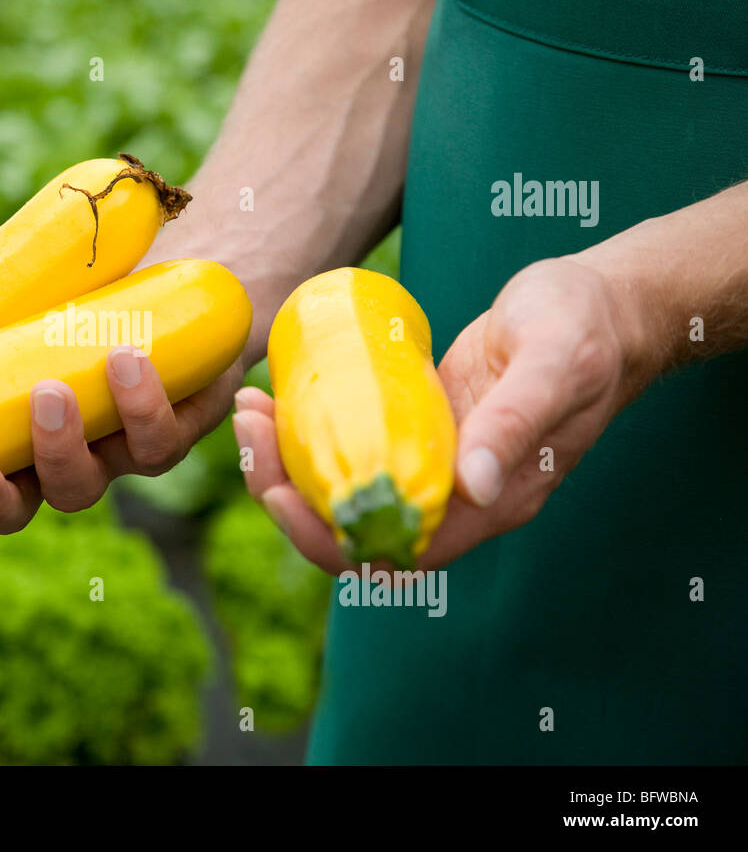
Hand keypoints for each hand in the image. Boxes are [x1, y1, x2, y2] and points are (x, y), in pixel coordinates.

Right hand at [0, 227, 244, 532]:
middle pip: (60, 494)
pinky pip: (164, 434)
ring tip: (76, 372)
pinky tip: (127, 354)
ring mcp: (131, 445)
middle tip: (39, 402)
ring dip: (83, 434)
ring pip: (115, 469)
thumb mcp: (12, 274)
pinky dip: (145, 399)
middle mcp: (80, 456)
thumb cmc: (69, 289)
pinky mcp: (183, 423)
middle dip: (43, 466)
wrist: (164, 272)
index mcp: (24, 442)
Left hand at [234, 257, 653, 571]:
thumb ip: (517, 422)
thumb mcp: (555, 363)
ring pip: (346, 485)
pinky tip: (278, 392)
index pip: (396, 549)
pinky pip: (354, 444)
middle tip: (247, 426)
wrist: (603, 302)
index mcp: (493, 501)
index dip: (328, 536)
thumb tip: (473, 486)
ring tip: (250, 406)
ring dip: (288, 457)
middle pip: (354, 523)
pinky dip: (310, 427)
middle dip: (287, 488)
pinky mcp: (419, 427)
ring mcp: (434, 461)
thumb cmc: (586, 328)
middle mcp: (457, 494)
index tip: (276, 488)